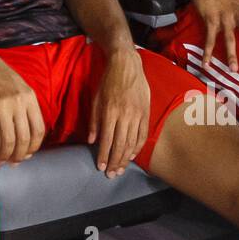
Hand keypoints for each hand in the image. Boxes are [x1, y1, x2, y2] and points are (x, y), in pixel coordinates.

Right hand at [0, 45, 44, 163]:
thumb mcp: (18, 85)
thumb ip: (26, 106)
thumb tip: (31, 131)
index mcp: (29, 97)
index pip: (38, 130)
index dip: (34, 147)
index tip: (27, 154)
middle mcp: (18, 101)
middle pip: (24, 138)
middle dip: (19, 155)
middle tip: (13, 162)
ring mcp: (2, 104)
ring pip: (8, 139)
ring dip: (4, 154)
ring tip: (0, 158)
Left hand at [89, 48, 149, 177]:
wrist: (127, 64)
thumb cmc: (108, 81)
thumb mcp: (96, 98)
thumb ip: (94, 121)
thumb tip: (92, 140)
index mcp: (110, 111)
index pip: (107, 140)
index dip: (103, 156)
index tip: (100, 167)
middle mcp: (125, 115)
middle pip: (120, 145)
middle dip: (115, 162)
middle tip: (111, 175)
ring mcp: (137, 114)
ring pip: (132, 142)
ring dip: (126, 158)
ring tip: (120, 169)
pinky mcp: (146, 112)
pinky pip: (143, 134)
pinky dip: (138, 147)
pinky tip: (132, 156)